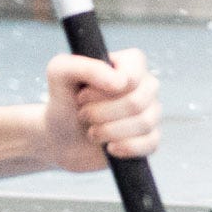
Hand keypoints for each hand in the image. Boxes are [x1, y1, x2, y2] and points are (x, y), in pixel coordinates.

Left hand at [41, 48, 157, 170]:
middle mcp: (145, 85)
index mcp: (130, 63)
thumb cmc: (63, 101)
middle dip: (101, 114)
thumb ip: (85, 67)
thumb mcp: (60, 73)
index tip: (82, 96)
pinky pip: (151, 144)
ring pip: (144, 123)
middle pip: (136, 102)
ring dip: (108, 131)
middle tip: (83, 115)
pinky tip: (110, 147)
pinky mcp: (150, 139)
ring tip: (92, 131)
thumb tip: (119, 83)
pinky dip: (126, 148)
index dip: (104, 91)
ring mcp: (151, 112)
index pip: (131, 76)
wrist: (60, 137)